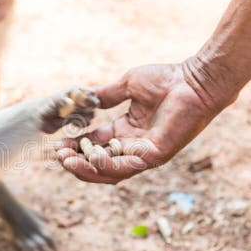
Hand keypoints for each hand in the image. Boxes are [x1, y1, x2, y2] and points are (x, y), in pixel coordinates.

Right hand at [57, 62, 224, 183]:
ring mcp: (145, 154)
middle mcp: (134, 146)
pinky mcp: (155, 156)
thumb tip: (87, 98)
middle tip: (58, 158)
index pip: (94, 145)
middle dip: (77, 163)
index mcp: (126, 131)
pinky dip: (107, 165)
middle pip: (99, 163)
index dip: (75, 147)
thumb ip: (107, 95)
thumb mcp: (127, 85)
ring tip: (67, 162)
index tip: (56, 145)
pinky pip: (127, 167)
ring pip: (110, 171)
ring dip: (87, 169)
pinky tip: (91, 158)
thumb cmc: (167, 79)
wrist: (194, 80)